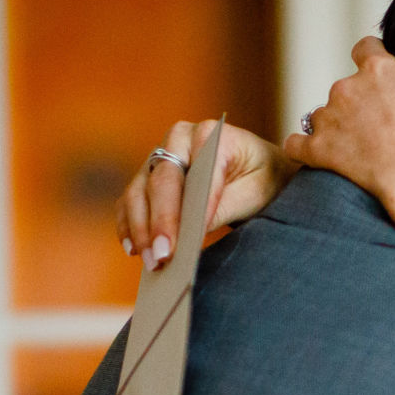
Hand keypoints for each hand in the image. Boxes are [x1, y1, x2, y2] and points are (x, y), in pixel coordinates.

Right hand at [116, 118, 296, 270]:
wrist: (261, 169)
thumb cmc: (264, 178)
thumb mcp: (256, 193)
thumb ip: (224, 207)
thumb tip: (194, 230)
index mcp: (209, 134)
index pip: (194, 173)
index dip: (189, 208)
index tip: (186, 239)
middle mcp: (178, 140)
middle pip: (161, 182)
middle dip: (160, 222)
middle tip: (162, 255)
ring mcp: (160, 157)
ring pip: (139, 192)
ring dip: (140, 229)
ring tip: (150, 260)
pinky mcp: (149, 177)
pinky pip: (131, 201)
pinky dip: (129, 225)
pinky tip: (134, 249)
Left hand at [284, 15, 394, 211]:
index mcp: (378, 68)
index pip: (364, 48)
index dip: (373, 61)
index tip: (383, 79)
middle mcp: (347, 87)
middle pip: (345, 87)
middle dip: (359, 102)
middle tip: (381, 127)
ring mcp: (329, 118)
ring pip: (324, 114)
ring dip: (335, 126)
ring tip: (360, 149)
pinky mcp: (317, 149)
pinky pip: (296, 144)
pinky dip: (304, 148)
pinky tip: (317, 156)